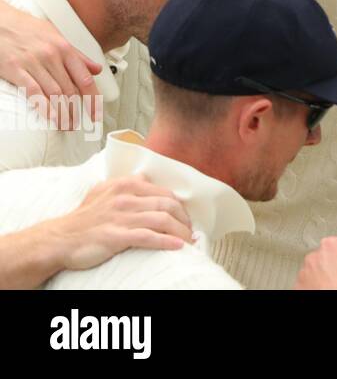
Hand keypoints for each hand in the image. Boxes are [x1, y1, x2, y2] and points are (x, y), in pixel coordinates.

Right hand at [0, 0, 99, 128]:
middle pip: (70, 89)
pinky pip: (33, 91)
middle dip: (76, 110)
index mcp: (64, 48)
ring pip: (54, 92)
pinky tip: (50, 117)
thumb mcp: (56, 36)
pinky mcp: (16, 69)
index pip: (84, 78)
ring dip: (62, 112)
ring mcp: (34, 63)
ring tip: (66, 124)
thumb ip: (77, 55)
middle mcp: (52, 56)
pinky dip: (43, 106)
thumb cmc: (27, 28)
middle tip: (78, 123)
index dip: (93, 99)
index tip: (96, 113)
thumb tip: (96, 69)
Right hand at [52, 176, 193, 269]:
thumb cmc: (83, 219)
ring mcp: (120, 216)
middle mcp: (124, 197)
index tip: (185, 218)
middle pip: (168, 205)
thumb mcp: (102, 192)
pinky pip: (148, 237)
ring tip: (188, 240)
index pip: (164, 193)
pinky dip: (167, 242)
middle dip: (184, 219)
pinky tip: (178, 247)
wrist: (58, 240)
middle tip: (190, 230)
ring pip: (162, 220)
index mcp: (125, 184)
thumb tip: (144, 177)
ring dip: (180, 231)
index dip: (180, 206)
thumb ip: (125, 184)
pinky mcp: (115, 236)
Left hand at [294, 236, 336, 289]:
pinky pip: (307, 286)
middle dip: (333, 267)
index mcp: (332, 245)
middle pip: (325, 258)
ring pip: (314, 273)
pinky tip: (327, 291)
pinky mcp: (298, 288)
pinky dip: (314, 289)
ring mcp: (303, 274)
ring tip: (336, 287)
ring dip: (323, 278)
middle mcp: (314, 257)